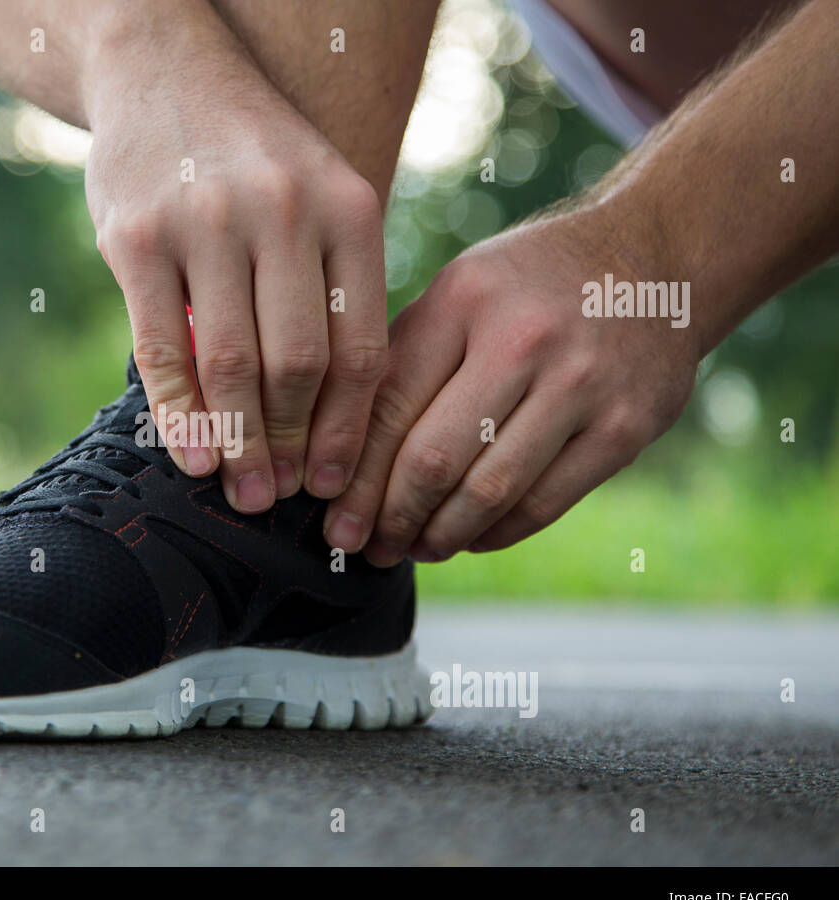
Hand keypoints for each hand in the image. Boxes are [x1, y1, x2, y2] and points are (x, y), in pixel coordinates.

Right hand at [84, 30, 386, 512]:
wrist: (162, 66)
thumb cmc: (250, 155)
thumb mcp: (317, 197)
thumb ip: (331, 287)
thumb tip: (332, 417)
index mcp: (348, 209)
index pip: (361, 346)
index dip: (350, 429)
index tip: (335, 482)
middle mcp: (283, 211)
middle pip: (299, 364)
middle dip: (292, 446)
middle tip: (282, 500)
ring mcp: (207, 221)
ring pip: (232, 363)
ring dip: (237, 443)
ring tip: (242, 491)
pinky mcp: (136, 236)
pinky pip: (161, 346)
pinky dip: (178, 412)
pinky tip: (189, 454)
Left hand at [324, 206, 701, 562]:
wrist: (656, 261)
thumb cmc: (527, 287)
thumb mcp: (458, 292)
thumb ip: (403, 360)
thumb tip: (339, 454)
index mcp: (464, 301)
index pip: (389, 407)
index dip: (354, 476)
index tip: (332, 518)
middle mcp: (524, 340)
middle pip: (434, 458)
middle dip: (389, 516)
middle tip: (364, 547)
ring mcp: (581, 385)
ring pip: (489, 492)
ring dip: (439, 535)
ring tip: (411, 549)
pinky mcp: (625, 428)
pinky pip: (543, 504)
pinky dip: (496, 533)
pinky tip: (468, 538)